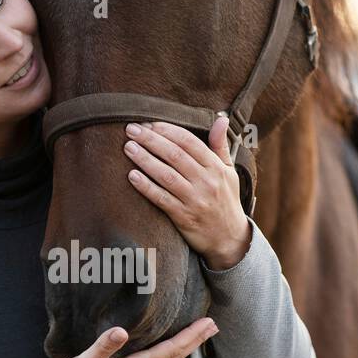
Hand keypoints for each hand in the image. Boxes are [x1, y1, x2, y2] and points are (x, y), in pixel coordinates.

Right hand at [53, 317, 218, 357]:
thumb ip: (103, 347)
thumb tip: (120, 331)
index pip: (169, 351)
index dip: (189, 337)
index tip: (206, 324)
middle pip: (175, 356)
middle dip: (195, 341)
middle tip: (213, 325)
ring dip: (187, 346)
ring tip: (201, 334)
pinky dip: (173, 351)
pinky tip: (173, 345)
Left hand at [122, 115, 251, 268]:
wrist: (229, 238)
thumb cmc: (226, 200)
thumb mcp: (229, 171)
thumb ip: (220, 145)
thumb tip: (220, 118)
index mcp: (216, 167)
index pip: (189, 142)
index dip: (167, 130)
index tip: (150, 123)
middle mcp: (206, 182)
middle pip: (174, 155)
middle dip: (151, 140)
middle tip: (131, 129)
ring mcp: (195, 200)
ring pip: (166, 175)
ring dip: (145, 159)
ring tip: (128, 147)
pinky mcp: (183, 217)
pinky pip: (161, 199)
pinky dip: (146, 187)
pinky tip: (132, 176)